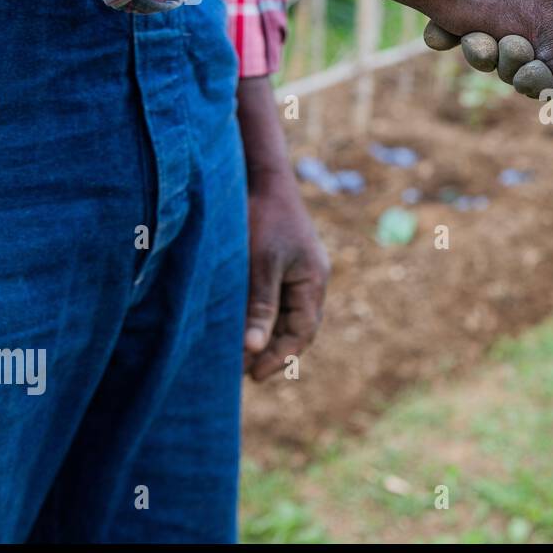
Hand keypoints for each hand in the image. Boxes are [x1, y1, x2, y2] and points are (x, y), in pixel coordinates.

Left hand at [243, 166, 330, 380]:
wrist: (262, 177)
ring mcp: (300, 270)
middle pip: (297, 326)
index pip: (303, 331)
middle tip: (245, 374)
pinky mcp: (283, 262)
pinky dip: (262, 316)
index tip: (254, 375)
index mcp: (313, 281)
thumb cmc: (263, 218)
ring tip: (239, 356)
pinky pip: (277, 298)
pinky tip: (241, 324)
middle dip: (274, 351)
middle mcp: (311, 278)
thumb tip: (254, 349)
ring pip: (286, 314)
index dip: (281, 356)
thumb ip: (260, 306)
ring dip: (267, 335)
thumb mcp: (260, 265)